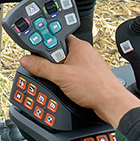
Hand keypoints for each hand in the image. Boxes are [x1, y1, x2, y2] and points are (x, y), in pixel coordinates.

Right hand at [20, 36, 139, 127]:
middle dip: (49, 60)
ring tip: (56, 79)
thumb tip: (27, 61)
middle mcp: (83, 52)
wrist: (112, 103)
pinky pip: (72, 71)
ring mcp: (87, 63)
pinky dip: (66, 77)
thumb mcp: (62, 77)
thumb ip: (42, 67)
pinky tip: (65, 85)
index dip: (43, 43)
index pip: (55, 36)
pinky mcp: (89, 74)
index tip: (33, 50)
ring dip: (58, 70)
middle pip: (58, 51)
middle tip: (43, 68)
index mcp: (78, 45)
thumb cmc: (95, 87)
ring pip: (65, 62)